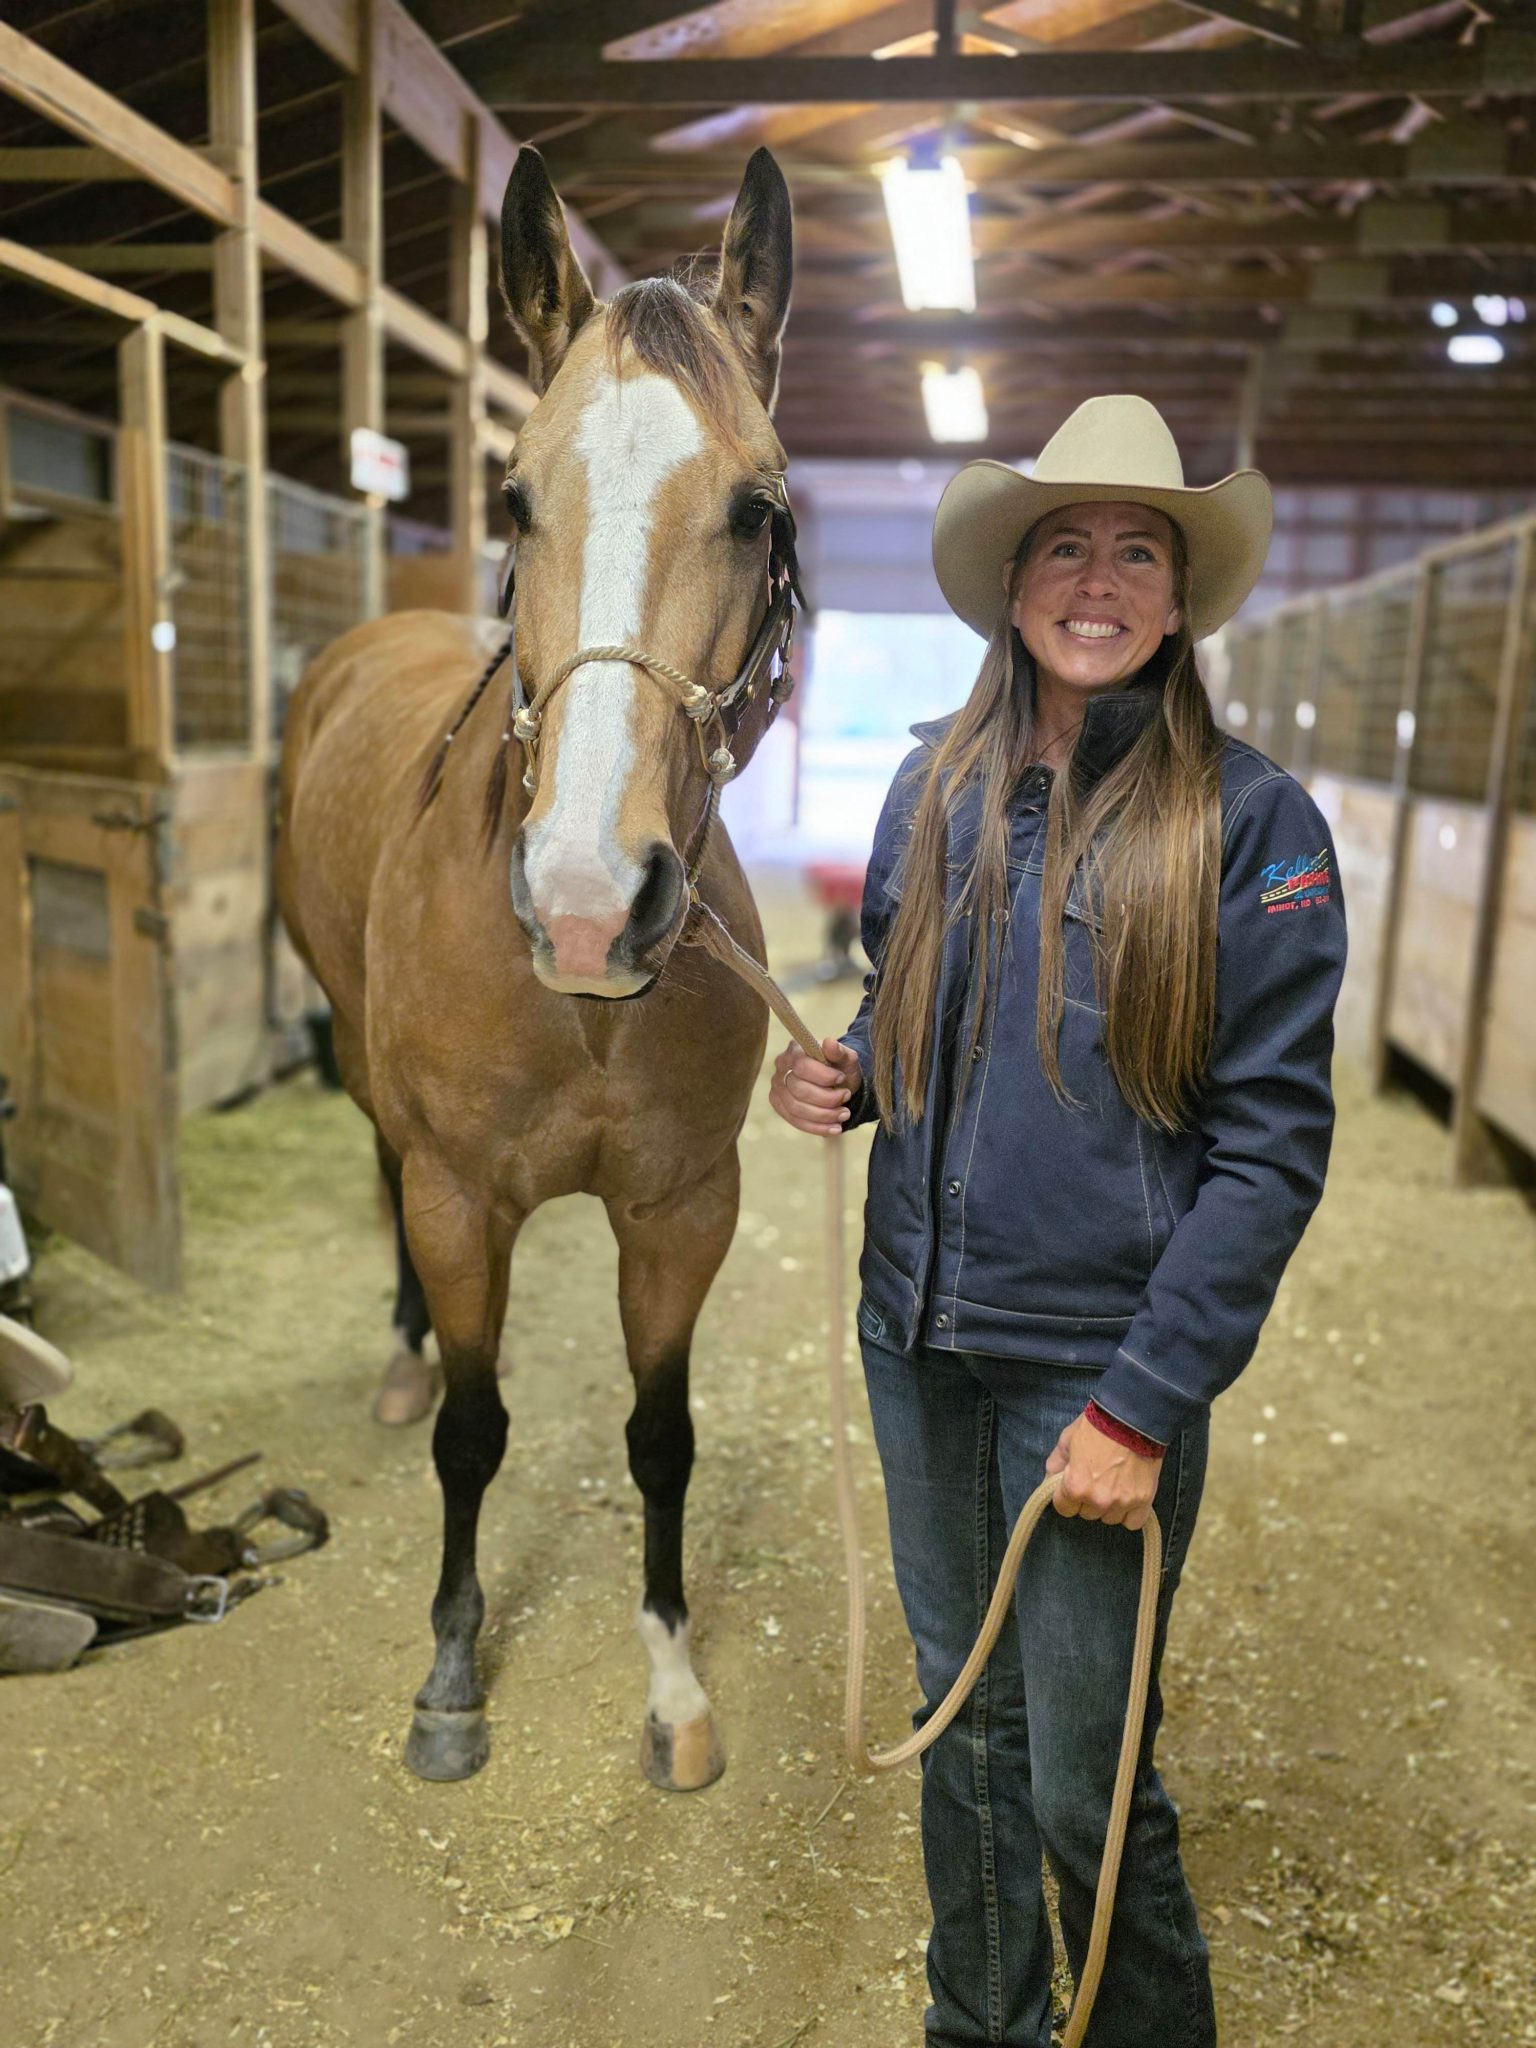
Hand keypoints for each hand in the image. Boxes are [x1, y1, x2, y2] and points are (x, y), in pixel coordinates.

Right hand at [769, 1035, 862, 1136]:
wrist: (838, 1084)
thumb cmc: (840, 1068)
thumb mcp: (847, 1058)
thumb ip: (840, 1051)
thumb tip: (829, 1042)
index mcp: (795, 1051)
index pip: (802, 1066)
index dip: (823, 1076)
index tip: (841, 1079)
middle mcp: (781, 1068)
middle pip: (799, 1090)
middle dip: (827, 1098)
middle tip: (846, 1097)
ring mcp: (778, 1089)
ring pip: (797, 1109)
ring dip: (824, 1115)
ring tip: (844, 1114)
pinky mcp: (780, 1107)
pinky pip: (796, 1122)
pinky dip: (817, 1128)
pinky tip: (835, 1128)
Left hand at [1045, 1412, 1160, 1531]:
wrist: (1132, 1417)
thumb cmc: (1097, 1426)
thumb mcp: (1067, 1440)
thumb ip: (1056, 1464)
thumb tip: (1048, 1482)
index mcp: (1076, 1486)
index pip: (1064, 1509)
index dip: (1066, 1496)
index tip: (1074, 1484)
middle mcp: (1098, 1500)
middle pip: (1087, 1514)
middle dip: (1088, 1499)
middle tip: (1095, 1478)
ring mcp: (1123, 1502)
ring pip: (1109, 1518)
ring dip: (1109, 1506)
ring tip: (1114, 1483)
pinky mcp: (1144, 1500)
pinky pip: (1133, 1522)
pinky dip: (1130, 1513)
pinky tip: (1128, 1497)